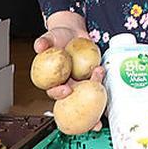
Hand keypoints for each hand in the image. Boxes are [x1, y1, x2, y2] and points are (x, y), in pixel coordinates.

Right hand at [33, 12, 105, 130]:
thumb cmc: (58, 38)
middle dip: (81, 115)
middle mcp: (68, 84)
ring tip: (100, 98)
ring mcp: (81, 83)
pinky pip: (98, 87)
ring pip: (87, 99)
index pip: (54, 91)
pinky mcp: (92, 79)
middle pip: (72, 103)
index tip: (66, 89)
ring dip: (95, 107)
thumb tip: (39, 46)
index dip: (58, 93)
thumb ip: (44, 42)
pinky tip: (108, 91)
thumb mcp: (50, 38)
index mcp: (54, 80)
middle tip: (89, 116)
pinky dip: (103, 91)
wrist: (73, 33)